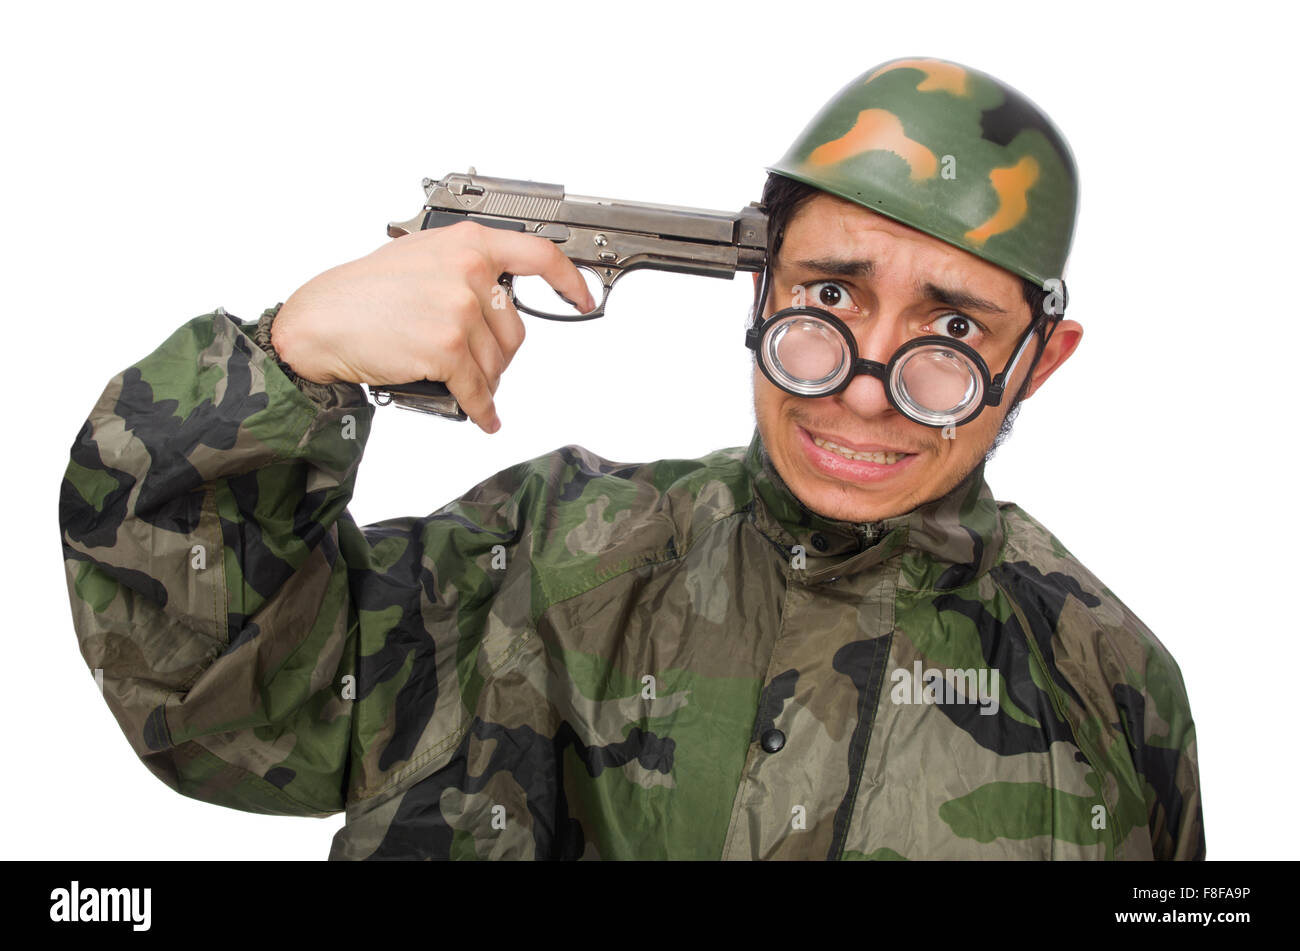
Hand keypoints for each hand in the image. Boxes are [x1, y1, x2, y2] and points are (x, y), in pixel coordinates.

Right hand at [271, 221, 595, 432]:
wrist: (321, 321)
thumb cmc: (362, 291)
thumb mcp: (420, 255)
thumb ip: (465, 266)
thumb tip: (500, 292)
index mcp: (468, 244)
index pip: (540, 256)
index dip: (569, 280)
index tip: (583, 297)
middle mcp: (470, 274)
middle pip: (515, 331)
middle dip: (496, 354)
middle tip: (468, 359)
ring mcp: (460, 312)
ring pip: (498, 365)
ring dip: (482, 381)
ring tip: (453, 377)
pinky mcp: (448, 350)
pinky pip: (479, 391)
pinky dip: (482, 409)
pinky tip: (482, 416)